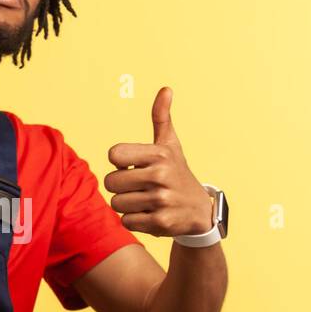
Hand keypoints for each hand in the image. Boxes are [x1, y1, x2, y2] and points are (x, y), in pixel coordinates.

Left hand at [104, 87, 213, 236]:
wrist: (199, 211)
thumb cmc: (177, 173)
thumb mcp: (170, 145)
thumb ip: (161, 118)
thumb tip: (165, 89)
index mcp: (159, 154)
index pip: (113, 155)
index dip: (119, 162)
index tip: (135, 165)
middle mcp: (161, 175)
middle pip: (110, 182)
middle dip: (121, 186)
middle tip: (139, 186)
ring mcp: (161, 200)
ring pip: (117, 203)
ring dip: (127, 204)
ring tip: (146, 200)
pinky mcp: (161, 222)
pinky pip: (126, 221)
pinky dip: (135, 220)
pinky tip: (151, 214)